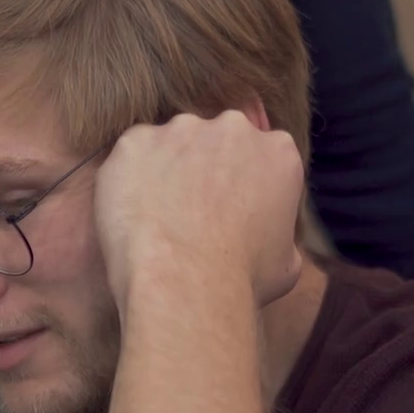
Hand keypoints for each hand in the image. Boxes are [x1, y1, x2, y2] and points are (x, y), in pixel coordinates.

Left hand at [94, 110, 304, 313]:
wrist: (184, 283)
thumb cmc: (240, 281)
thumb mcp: (287, 263)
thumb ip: (281, 235)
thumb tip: (275, 244)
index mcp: (278, 152)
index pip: (256, 153)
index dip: (237, 181)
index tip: (222, 206)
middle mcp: (233, 129)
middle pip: (212, 141)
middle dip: (200, 168)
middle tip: (185, 212)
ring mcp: (181, 130)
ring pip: (169, 144)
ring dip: (162, 171)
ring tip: (154, 217)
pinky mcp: (136, 141)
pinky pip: (129, 155)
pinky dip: (126, 178)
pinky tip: (130, 213)